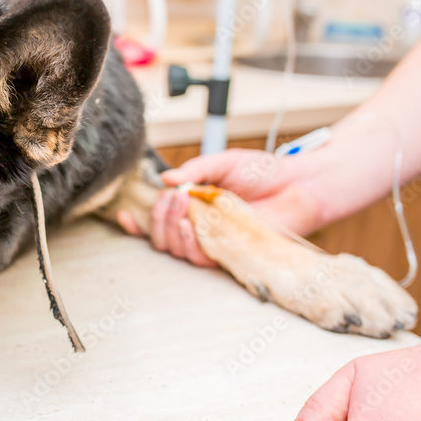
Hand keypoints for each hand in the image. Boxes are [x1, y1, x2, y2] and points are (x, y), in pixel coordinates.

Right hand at [117, 149, 325, 266]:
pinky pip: (198, 258)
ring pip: (174, 249)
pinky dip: (189, 244)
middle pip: (160, 236)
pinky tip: (191, 226)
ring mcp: (212, 242)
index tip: (123, 213)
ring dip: (171, 228)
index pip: (158, 219)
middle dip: (158, 217)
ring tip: (182, 204)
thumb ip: (194, 170)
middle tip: (172, 196)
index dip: (137, 222)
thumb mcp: (224, 162)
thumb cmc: (264, 172)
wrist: (297, 185)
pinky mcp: (228, 254)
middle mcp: (198, 227)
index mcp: (192, 206)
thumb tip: (165, 179)